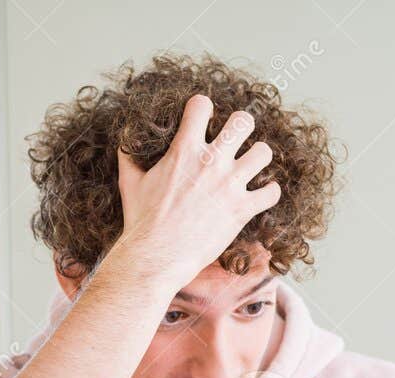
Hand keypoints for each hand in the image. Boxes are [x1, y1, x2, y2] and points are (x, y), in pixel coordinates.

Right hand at [107, 93, 280, 291]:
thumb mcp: (130, 183)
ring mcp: (229, 184)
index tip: (204, 120)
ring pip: (264, 153)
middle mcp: (211, 161)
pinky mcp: (241, 209)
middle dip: (241, 127)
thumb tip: (123, 144)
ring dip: (259, 158)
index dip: (203, 108)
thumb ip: (128, 159)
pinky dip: (269, 193)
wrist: (157, 256)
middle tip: (236, 139)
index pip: (201, 105)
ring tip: (251, 166)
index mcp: (184, 150)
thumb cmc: (141, 221)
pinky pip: (271, 193)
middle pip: (243, 122)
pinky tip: (261, 196)